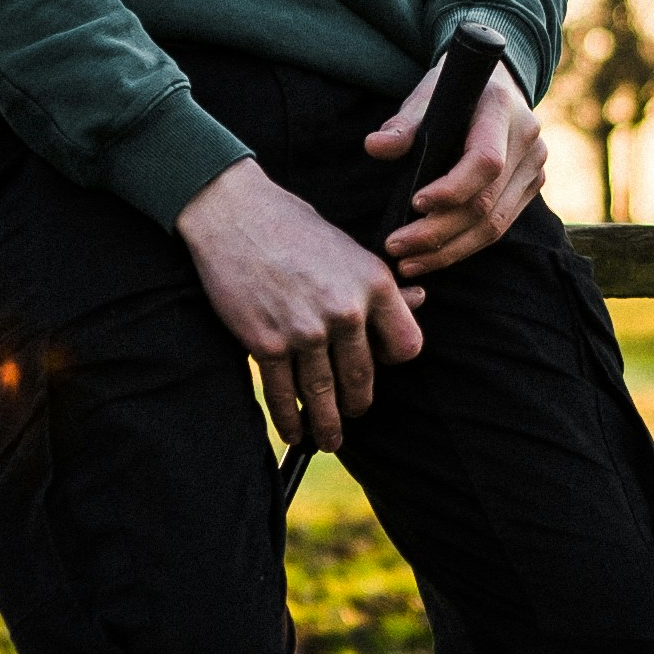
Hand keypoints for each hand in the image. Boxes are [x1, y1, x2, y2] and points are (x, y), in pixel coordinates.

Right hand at [174, 155, 424, 455]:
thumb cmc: (293, 227)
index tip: (380, 366)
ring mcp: (306, 331)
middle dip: (357, 404)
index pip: (406, 346)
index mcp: (374, 284)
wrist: (233, 215)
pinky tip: (293, 431)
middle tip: (352, 414)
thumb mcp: (349, 248)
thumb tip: (419, 300)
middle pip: (363, 379)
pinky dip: (288, 419)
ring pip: (323, 395)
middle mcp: (346, 311)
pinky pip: (282, 395)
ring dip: (327, 424)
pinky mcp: (266, 343)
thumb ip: (381, 284)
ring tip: (328, 439)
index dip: (393, 361)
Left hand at [365, 53, 546, 276]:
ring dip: (449, 251)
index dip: (451, 189)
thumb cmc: (454, 91)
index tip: (414, 203)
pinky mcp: (530, 188)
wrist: (496, 86)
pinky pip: (498, 227)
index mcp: (502, 111)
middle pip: (486, 204)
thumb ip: (403, 124)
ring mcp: (534, 169)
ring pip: (494, 225)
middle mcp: (528, 142)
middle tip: (396, 247)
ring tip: (408, 263)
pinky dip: (463, 246)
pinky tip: (432, 257)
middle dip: (438, 233)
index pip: (485, 161)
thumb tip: (375, 146)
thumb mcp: (427, 96)